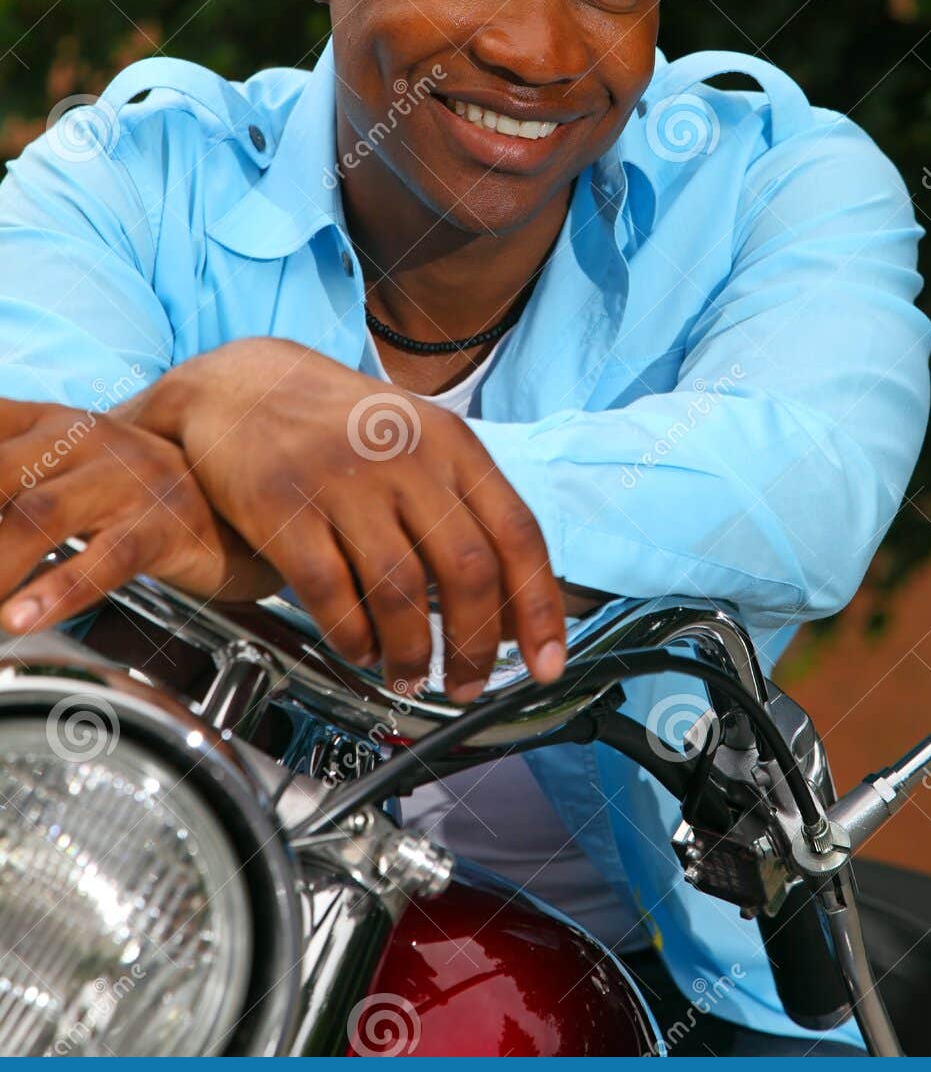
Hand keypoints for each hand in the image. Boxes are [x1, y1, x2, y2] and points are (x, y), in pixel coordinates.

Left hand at [0, 398, 271, 634]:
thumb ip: (12, 484)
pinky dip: (58, 591)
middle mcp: (81, 438)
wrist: (238, 501)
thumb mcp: (61, 472)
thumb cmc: (134, 495)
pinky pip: (105, 558)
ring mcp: (123, 478)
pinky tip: (21, 618)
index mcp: (46, 420)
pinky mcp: (162, 523)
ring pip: (37, 517)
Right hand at [118, 337, 566, 699]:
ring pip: (401, 591)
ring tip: (410, 676)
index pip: (517, 533)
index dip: (540, 608)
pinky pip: (332, 594)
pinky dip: (354, 636)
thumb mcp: (417, 445)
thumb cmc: (342, 429)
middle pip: (467, 569)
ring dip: (412, 652)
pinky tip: (360, 647)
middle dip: (474, 645)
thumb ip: (464, 514)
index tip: (547, 664)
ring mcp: (343, 479)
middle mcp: (405, 456)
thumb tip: (512, 612)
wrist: (242, 386)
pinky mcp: (283, 506)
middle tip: (466, 686)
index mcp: (451, 443)